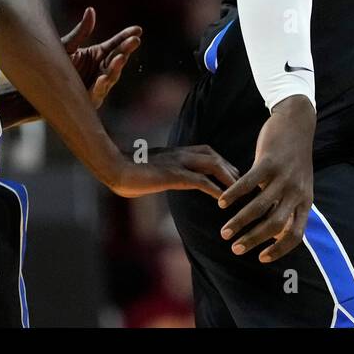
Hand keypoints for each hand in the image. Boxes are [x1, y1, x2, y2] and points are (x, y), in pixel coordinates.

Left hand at [60, 7, 142, 108]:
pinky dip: (100, 86)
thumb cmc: (53, 64)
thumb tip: (91, 10)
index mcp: (98, 55)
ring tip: (121, 57)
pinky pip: (96, 93)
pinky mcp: (88, 100)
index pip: (116, 45)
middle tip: (135, 40)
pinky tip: (102, 78)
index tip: (138, 30)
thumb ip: (81, 32)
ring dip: (116, 68)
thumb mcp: (68, 45)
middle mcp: (101, 69)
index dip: (126, 37)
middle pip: (117, 58)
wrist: (38, 84)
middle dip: (126, 50)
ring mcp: (97, 85)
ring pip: (111, 76)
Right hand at [111, 145, 239, 199]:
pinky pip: (201, 181)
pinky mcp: (174, 174)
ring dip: (228, 177)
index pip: (203, 151)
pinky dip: (215, 190)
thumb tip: (151, 179)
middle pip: (212, 154)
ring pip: (212, 163)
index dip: (219, 162)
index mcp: (171, 152)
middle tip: (242, 184)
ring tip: (239, 193)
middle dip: (229, 168)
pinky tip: (223, 202)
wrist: (111, 169)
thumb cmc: (122, 173)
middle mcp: (177, 153)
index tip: (230, 175)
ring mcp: (176, 161)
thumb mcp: (144, 171)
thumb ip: (154, 173)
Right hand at [217, 95, 315, 261]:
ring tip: (224, 231)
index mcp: (305, 200)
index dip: (279, 249)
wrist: (297, 123)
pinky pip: (248, 183)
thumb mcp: (298, 184)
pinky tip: (221, 203)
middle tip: (235, 248)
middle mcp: (297, 191)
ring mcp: (284, 176)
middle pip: (275, 225)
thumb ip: (287, 205)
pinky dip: (233, 195)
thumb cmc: (293, 157)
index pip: (296, 234)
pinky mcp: (269, 161)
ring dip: (239, 222)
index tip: (261, 258)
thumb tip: (275, 232)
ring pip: (259, 206)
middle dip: (253, 240)